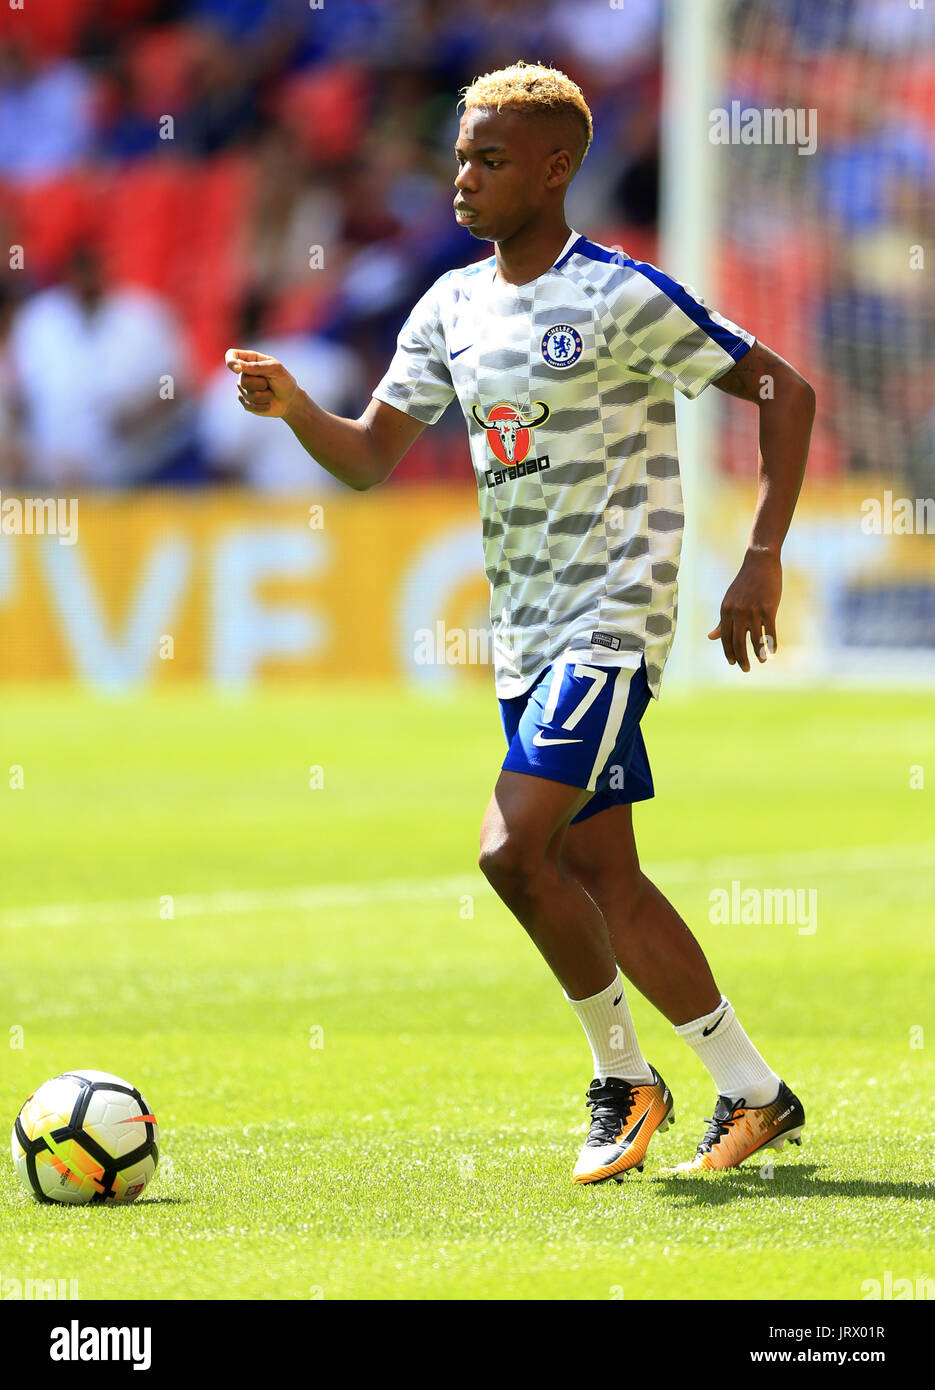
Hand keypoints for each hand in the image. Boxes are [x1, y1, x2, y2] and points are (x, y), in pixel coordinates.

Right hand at [225, 348, 297, 418]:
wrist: (290, 401)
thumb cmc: (284, 381)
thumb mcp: (276, 370)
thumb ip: (258, 366)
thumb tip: (239, 365)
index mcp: (250, 360)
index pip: (232, 355)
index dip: (231, 361)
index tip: (238, 369)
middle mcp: (244, 373)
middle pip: (243, 380)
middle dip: (260, 384)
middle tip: (269, 384)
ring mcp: (243, 388)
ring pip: (248, 394)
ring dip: (265, 396)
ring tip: (271, 393)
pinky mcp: (245, 402)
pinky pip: (250, 405)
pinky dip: (263, 405)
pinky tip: (268, 403)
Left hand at [708, 548, 781, 671]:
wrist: (760, 563)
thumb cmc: (745, 583)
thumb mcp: (730, 601)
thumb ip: (722, 621)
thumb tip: (711, 637)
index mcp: (726, 610)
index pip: (725, 637)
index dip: (728, 652)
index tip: (733, 663)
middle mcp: (737, 612)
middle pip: (737, 642)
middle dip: (741, 658)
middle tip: (745, 669)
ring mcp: (753, 611)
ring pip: (755, 639)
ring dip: (758, 654)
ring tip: (761, 661)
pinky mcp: (768, 608)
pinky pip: (770, 632)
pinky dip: (771, 644)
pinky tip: (773, 651)